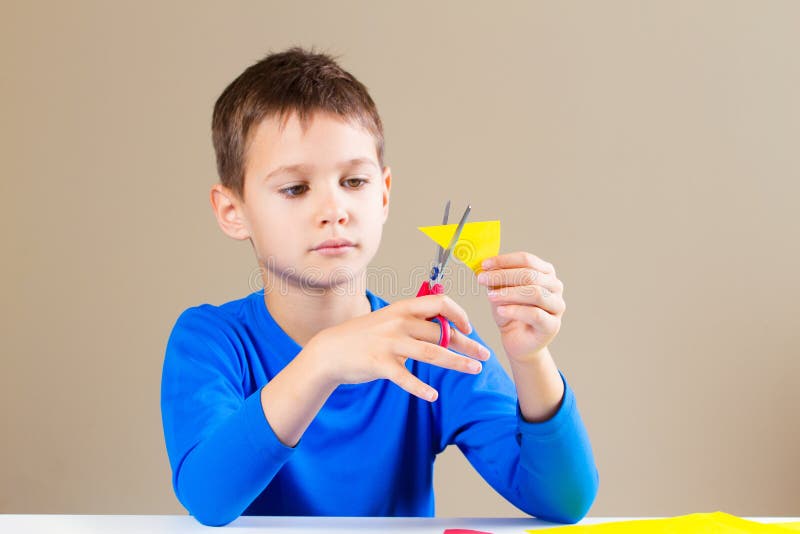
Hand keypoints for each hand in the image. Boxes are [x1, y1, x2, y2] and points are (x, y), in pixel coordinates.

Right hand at [307, 295, 490, 401]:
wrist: (330, 350)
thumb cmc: (365, 335)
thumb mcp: (389, 319)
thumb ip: (414, 321)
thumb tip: (446, 326)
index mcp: (402, 309)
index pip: (439, 303)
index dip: (459, 314)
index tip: (469, 328)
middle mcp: (398, 323)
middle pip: (442, 333)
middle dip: (467, 345)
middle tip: (484, 355)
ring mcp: (388, 344)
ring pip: (432, 353)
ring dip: (457, 363)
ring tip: (474, 370)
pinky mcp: (379, 365)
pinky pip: (405, 378)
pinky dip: (421, 388)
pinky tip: (433, 395)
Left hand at [477, 252, 565, 362]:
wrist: (516, 340)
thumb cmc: (510, 312)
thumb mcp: (500, 291)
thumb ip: (497, 278)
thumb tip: (486, 266)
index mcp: (545, 272)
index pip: (526, 260)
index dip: (504, 260)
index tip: (484, 264)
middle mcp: (555, 286)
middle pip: (530, 275)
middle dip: (503, 275)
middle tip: (482, 279)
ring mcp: (557, 306)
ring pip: (535, 293)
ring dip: (509, 293)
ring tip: (490, 296)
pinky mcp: (552, 325)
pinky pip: (535, 314)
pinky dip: (515, 310)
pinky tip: (500, 310)